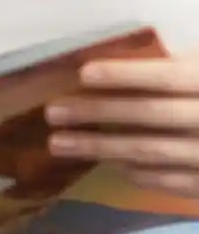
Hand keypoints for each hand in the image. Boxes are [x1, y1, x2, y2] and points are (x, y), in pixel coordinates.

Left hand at [46, 55, 198, 195]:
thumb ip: (180, 65)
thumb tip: (121, 53)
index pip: (167, 76)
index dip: (126, 75)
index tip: (84, 74)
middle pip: (149, 116)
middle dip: (97, 114)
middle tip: (52, 113)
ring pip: (151, 151)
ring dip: (101, 147)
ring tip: (59, 143)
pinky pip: (170, 180)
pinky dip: (137, 172)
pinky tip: (110, 164)